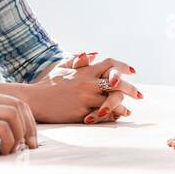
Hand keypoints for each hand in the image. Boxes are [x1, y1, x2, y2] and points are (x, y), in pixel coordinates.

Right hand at [0, 84, 37, 156]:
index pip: (10, 100)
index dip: (25, 119)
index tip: (26, 138)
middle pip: (17, 105)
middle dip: (29, 127)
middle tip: (30, 146)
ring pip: (14, 114)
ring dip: (21, 134)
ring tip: (16, 150)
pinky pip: (2, 128)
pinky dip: (9, 141)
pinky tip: (2, 152)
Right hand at [27, 52, 142, 123]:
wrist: (34, 100)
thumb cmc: (47, 84)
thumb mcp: (62, 67)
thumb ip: (78, 60)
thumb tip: (94, 54)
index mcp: (84, 71)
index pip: (109, 63)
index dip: (123, 66)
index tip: (133, 72)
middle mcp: (87, 83)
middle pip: (116, 83)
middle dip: (131, 89)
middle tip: (140, 96)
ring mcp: (85, 98)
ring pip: (112, 101)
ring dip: (123, 107)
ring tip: (127, 112)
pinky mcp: (81, 112)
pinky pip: (101, 115)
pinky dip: (110, 117)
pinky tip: (114, 118)